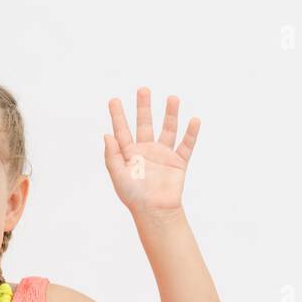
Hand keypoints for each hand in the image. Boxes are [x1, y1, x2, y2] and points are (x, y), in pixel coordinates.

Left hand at [104, 88, 198, 217]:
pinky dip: (191, 133)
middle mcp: (146, 151)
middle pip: (145, 124)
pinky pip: (186, 145)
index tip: (114, 100)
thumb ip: (112, 155)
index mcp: (130, 154)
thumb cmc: (134, 196)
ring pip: (168, 130)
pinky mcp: (178, 163)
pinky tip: (194, 120)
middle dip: (144, 107)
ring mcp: (163, 155)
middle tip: (143, 89)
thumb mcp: (118, 176)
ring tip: (173, 98)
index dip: (118, 116)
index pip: (122, 131)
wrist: (155, 212)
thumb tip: (107, 134)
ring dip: (170, 114)